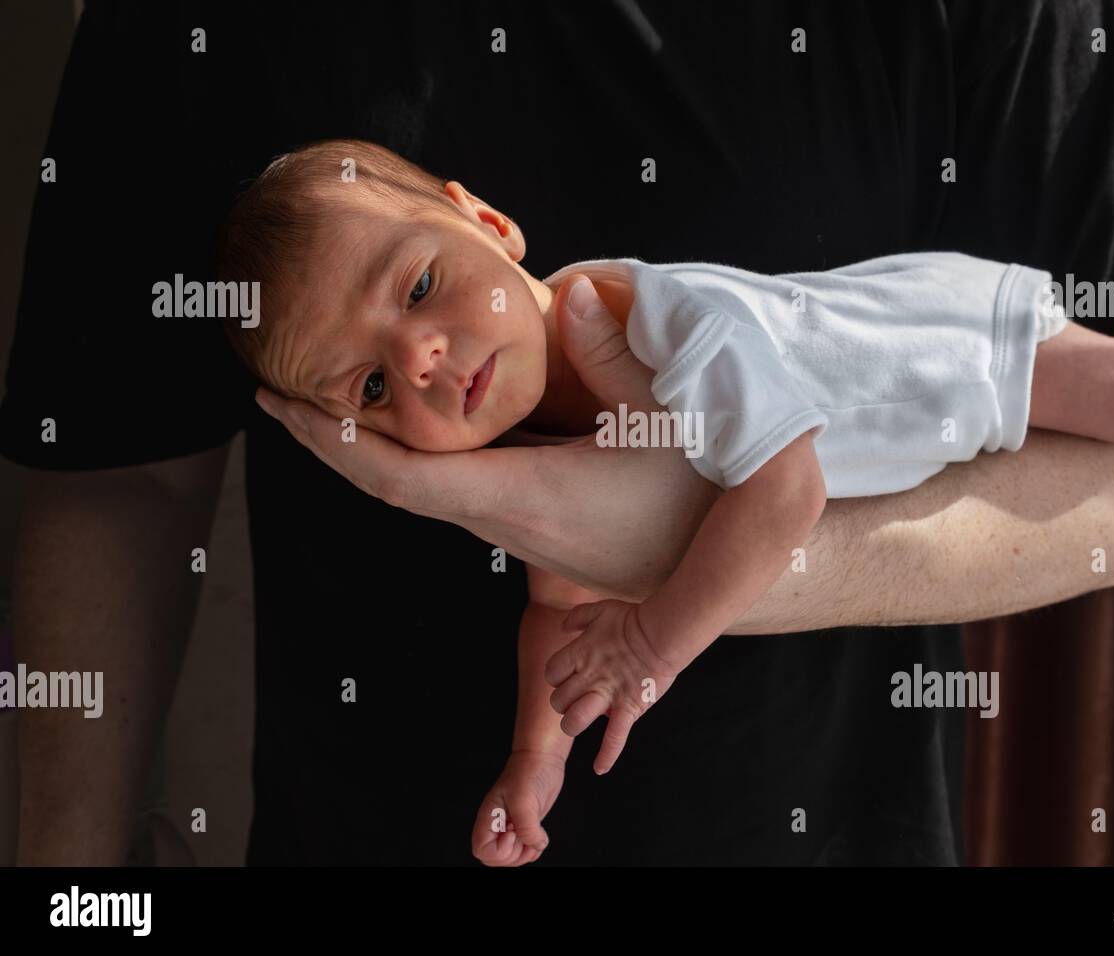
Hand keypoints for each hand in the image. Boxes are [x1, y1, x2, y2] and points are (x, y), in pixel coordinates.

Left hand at [255, 275, 720, 601]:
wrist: (729, 568)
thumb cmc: (703, 496)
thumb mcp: (672, 420)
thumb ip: (618, 355)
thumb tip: (576, 292)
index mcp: (525, 497)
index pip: (402, 481)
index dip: (336, 448)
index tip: (283, 409)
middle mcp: (507, 523)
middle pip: (396, 488)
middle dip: (335, 444)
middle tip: (280, 391)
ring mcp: (519, 531)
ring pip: (425, 491)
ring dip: (373, 450)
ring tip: (332, 400)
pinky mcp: (536, 526)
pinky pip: (457, 490)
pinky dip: (417, 457)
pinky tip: (417, 421)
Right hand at [471, 749, 565, 866]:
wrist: (543, 759)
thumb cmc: (528, 771)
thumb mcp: (524, 800)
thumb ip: (526, 828)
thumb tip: (534, 845)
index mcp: (489, 817)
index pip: (482, 850)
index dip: (498, 850)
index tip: (512, 834)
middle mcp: (498, 824)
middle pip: (496, 858)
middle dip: (513, 855)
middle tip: (524, 835)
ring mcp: (512, 826)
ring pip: (511, 857)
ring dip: (525, 854)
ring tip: (533, 835)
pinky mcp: (526, 825)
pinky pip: (526, 850)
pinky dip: (534, 849)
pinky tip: (539, 836)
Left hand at [544, 599, 680, 774]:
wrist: (662, 633)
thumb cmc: (633, 620)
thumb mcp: (600, 609)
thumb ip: (577, 617)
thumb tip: (562, 627)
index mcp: (580, 654)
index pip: (551, 674)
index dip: (555, 678)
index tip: (567, 678)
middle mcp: (589, 677)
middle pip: (558, 701)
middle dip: (563, 702)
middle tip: (576, 698)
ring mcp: (608, 695)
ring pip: (574, 721)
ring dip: (573, 724)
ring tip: (579, 721)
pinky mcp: (627, 709)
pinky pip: (614, 737)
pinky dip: (607, 755)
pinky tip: (599, 768)